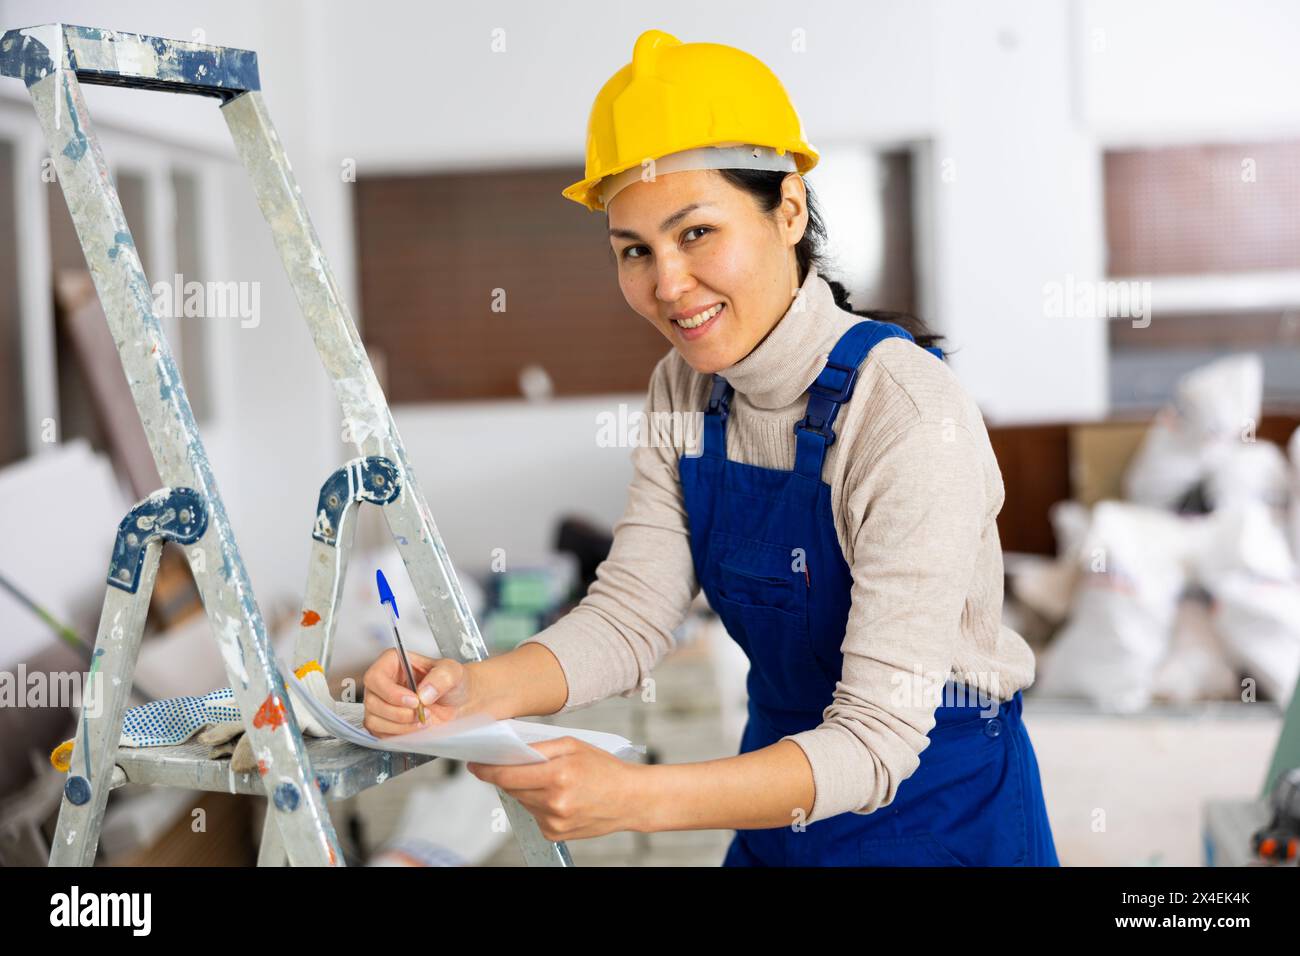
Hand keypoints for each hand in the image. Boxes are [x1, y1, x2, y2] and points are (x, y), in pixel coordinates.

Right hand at [362, 648, 477, 736]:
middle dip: (399, 713)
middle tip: (423, 712)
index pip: (375, 677)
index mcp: (393, 662)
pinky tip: (415, 727)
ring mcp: (380, 703)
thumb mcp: (452, 672)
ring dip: (401, 725)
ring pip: (374, 720)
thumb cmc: (452, 682)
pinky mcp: (383, 722)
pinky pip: (379, 733)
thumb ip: (441, 678)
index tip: (414, 700)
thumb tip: (424, 692)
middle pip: (372, 701)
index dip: (391, 692)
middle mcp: (383, 683)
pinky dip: (399, 734)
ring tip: (422, 719)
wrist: (458, 702)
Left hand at [466, 737, 644, 840]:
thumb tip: (508, 753)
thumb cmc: (604, 768)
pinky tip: (559, 797)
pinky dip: (539, 804)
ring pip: (522, 801)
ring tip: (552, 781)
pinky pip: (533, 815)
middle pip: (512, 788)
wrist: (631, 799)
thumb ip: (539, 748)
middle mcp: (554, 801)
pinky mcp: (554, 834)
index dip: (487, 769)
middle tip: (519, 765)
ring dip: (527, 790)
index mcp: (559, 775)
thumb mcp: (573, 745)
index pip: (508, 775)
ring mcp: (554, 821)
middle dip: (510, 776)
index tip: (475, 764)